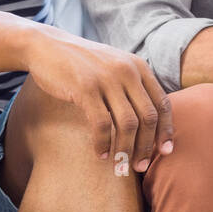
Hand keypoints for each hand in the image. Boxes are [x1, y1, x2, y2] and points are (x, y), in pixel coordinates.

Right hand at [24, 27, 172, 173]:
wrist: (46, 45)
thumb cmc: (81, 63)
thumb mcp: (113, 66)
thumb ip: (131, 85)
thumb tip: (149, 120)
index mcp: (138, 66)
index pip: (162, 103)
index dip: (166, 130)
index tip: (165, 152)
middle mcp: (127, 71)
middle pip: (148, 117)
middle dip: (147, 146)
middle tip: (141, 166)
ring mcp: (107, 79)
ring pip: (128, 124)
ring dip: (126, 150)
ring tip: (121, 166)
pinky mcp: (86, 88)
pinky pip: (102, 124)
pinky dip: (103, 144)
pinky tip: (100, 155)